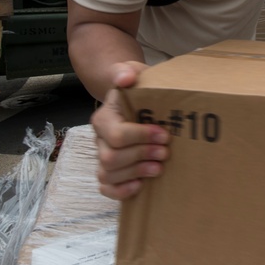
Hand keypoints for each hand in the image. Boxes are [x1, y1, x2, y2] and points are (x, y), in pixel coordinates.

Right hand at [91, 61, 169, 199]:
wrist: (131, 98)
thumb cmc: (134, 88)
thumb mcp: (131, 73)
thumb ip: (127, 72)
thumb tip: (126, 78)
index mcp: (104, 118)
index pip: (117, 134)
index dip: (141, 137)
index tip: (164, 134)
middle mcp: (99, 139)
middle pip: (111, 158)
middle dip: (141, 156)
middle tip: (165, 152)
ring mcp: (102, 156)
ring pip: (108, 174)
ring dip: (136, 173)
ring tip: (159, 168)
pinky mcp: (109, 171)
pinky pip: (106, 188)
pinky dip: (121, 191)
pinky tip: (140, 186)